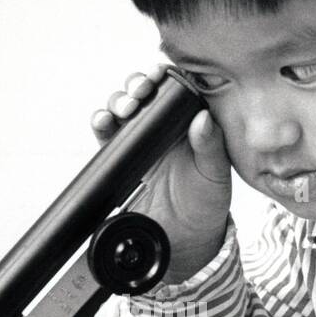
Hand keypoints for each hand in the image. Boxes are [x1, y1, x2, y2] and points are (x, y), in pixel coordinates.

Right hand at [91, 64, 231, 281]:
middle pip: (145, 92)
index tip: (160, 75)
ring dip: (118, 100)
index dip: (166, 76)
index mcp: (189, 123)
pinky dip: (100, 123)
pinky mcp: (120, 158)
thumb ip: (211, 147)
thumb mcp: (215, 176)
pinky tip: (103, 121)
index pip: (175, 88)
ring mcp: (140, 141)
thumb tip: (203, 118)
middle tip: (140, 91)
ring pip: (123, 108)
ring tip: (123, 108)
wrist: (183, 241)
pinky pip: (106, 135)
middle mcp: (163, 127)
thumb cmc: (206, 206)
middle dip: (137, 84)